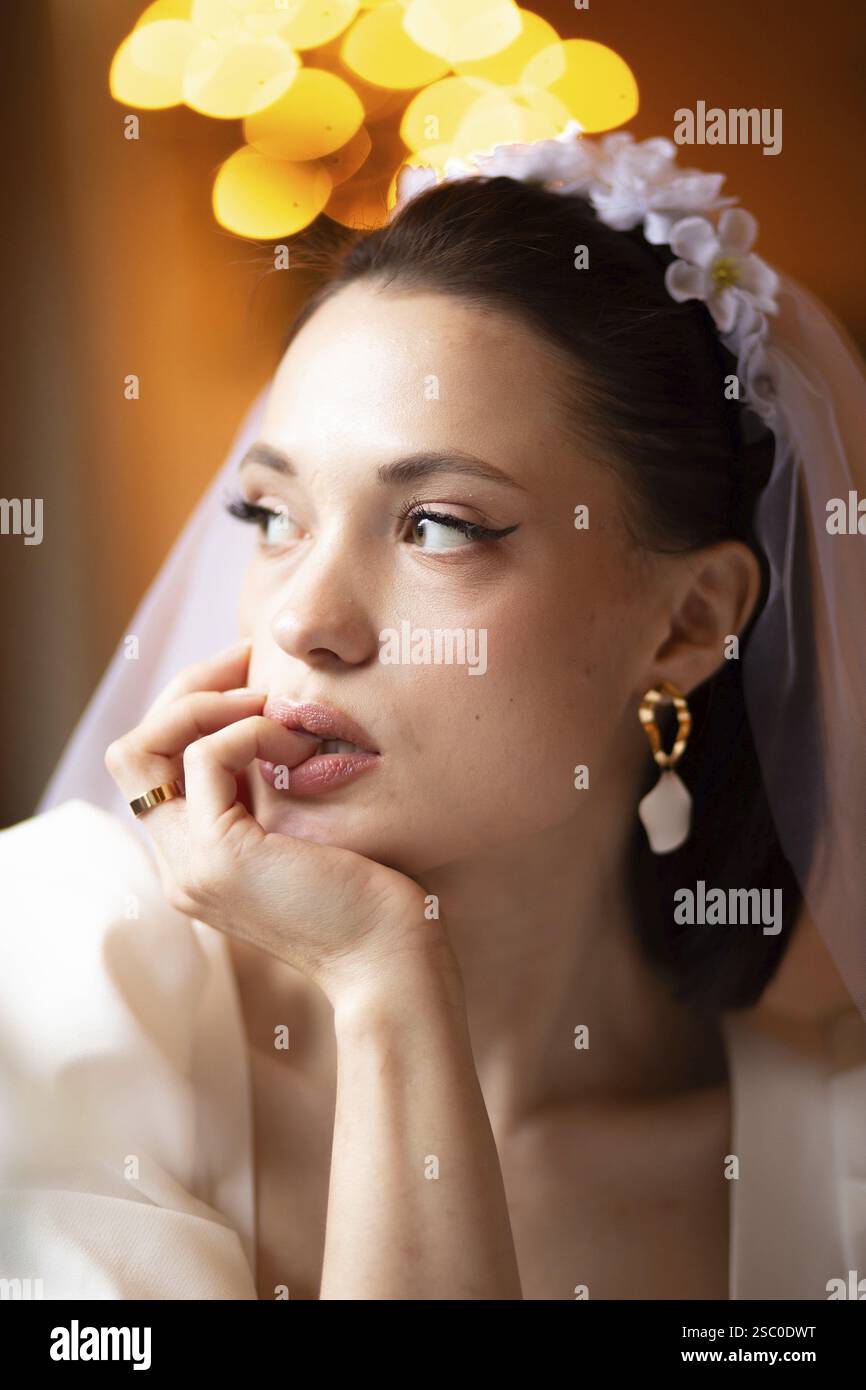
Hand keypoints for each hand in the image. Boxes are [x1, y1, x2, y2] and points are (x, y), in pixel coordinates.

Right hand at [104, 640, 445, 1003]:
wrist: (391, 961)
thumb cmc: (370, 896)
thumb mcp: (303, 829)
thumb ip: (270, 788)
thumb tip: (275, 712)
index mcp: (193, 859)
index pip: (152, 765)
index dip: (191, 709)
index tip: (250, 675)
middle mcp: (177, 864)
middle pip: (132, 750)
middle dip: (187, 690)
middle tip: (249, 661)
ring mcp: (190, 865)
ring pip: (144, 748)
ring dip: (213, 706)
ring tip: (279, 707)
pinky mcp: (220, 856)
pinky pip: (204, 757)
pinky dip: (247, 729)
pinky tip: (295, 740)